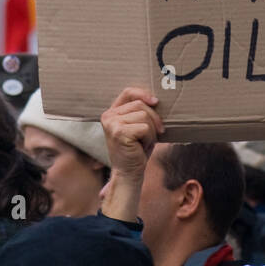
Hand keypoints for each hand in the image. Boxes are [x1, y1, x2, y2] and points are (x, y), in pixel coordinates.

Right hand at [100, 89, 163, 222]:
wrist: (129, 173)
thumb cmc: (136, 150)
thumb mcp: (137, 126)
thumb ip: (140, 111)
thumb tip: (155, 99)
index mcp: (111, 113)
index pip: (128, 92)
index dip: (143, 94)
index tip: (155, 102)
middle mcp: (108, 116)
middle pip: (140, 105)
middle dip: (153, 119)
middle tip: (150, 136)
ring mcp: (112, 124)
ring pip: (144, 116)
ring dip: (151, 132)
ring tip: (143, 143)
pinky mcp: (119, 133)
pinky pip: (145, 128)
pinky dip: (149, 138)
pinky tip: (141, 147)